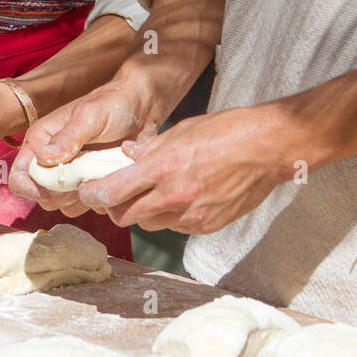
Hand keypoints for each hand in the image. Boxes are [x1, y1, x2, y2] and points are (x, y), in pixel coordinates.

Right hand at [9, 75, 156, 217]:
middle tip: (84, 177)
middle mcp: (52, 162)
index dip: (30, 188)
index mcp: (40, 141)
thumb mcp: (89, 115)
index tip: (53, 186)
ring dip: (81, 198)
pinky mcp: (91, 184)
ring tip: (99, 175)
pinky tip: (111, 179)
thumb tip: (43, 159)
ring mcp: (72, 176)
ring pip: (64, 206)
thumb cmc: (113, 103)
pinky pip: (88, 205)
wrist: (142, 108)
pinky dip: (98, 198)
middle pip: (42, 197)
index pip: (19, 177)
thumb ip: (68, 137)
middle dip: (61, 194)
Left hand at [72, 106, 293, 234]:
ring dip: (144, 211)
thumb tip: (127, 156)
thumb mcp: (182, 129)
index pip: (113, 192)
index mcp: (164, 167)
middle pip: (125, 215)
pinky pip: (176, 226)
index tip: (88, 192)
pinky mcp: (207, 226)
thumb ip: (151, 148)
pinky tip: (183, 197)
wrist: (268, 148)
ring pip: (150, 223)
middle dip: (115, 207)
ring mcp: (191, 215)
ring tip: (156, 192)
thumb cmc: (227, 130)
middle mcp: (174, 196)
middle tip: (116, 194)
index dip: (93, 195)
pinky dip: (171, 215)